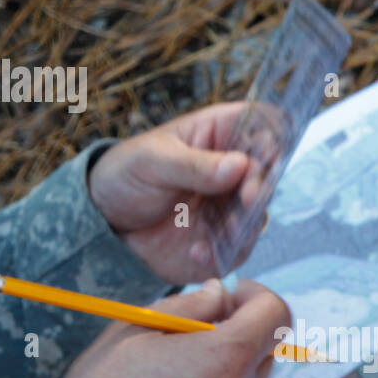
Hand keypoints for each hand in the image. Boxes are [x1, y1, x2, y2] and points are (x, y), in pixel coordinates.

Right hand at [44, 278, 289, 377]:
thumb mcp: (133, 331)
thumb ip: (186, 305)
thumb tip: (218, 293)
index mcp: (224, 357)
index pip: (275, 313)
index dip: (255, 297)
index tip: (228, 298)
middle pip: (262, 351)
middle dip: (234, 336)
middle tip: (186, 340)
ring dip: (219, 376)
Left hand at [88, 102, 280, 282]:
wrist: (104, 220)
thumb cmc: (126, 174)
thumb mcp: (151, 160)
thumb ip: (193, 164)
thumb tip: (240, 165)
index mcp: (218, 135)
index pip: (262, 125)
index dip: (273, 135)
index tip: (268, 153)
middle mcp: (232, 171)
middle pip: (267, 174)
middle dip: (260, 187)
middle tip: (246, 198)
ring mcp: (229, 207)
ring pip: (257, 215)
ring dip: (246, 224)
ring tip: (226, 231)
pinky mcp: (220, 241)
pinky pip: (236, 250)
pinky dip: (222, 253)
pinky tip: (196, 252)